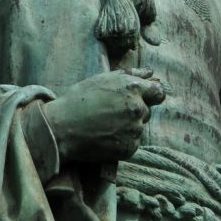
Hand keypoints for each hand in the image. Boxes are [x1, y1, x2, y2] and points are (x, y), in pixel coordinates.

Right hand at [42, 67, 164, 163]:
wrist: (61, 128)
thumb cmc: (78, 100)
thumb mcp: (102, 79)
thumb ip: (130, 74)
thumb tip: (150, 73)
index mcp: (133, 89)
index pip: (158, 92)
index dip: (150, 95)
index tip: (140, 98)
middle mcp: (137, 109)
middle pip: (147, 111)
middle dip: (134, 111)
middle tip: (110, 112)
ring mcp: (134, 130)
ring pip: (138, 127)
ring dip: (127, 127)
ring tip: (104, 125)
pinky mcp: (129, 148)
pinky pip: (132, 143)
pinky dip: (122, 141)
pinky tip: (104, 136)